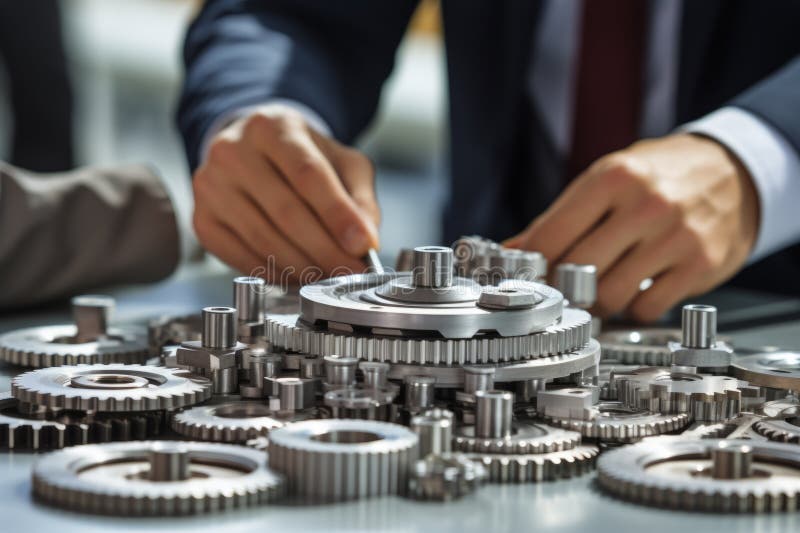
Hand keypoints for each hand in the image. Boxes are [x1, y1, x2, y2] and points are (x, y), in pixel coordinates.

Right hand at [193, 104, 379, 282]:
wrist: (252, 152)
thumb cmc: (302, 158)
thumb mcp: (341, 161)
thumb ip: (360, 196)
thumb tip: (364, 239)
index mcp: (272, 126)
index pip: (307, 174)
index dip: (337, 214)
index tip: (362, 245)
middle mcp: (233, 151)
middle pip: (285, 211)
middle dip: (325, 249)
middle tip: (352, 271)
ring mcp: (210, 186)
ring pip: (263, 238)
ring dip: (303, 266)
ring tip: (330, 275)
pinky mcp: (202, 220)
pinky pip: (241, 257)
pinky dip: (275, 273)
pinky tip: (299, 275)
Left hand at [505, 133, 759, 321]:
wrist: (734, 171)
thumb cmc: (661, 176)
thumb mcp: (607, 181)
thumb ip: (558, 218)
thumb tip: (510, 252)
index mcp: (612, 178)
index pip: (551, 236)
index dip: (531, 264)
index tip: (526, 275)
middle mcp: (646, 205)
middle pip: (576, 269)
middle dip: (562, 285)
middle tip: (562, 287)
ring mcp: (676, 237)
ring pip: (610, 295)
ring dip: (596, 302)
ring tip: (598, 288)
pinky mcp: (701, 265)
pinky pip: (647, 308)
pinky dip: (633, 308)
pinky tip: (636, 290)